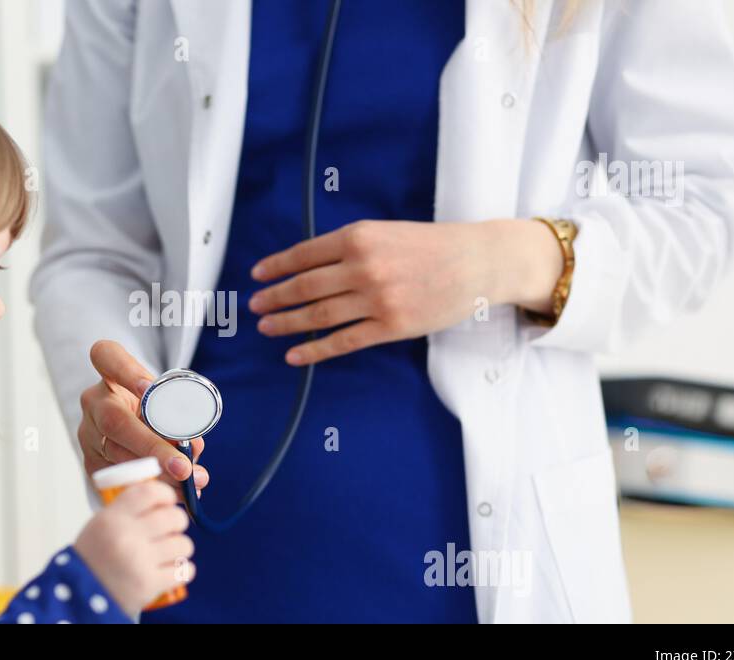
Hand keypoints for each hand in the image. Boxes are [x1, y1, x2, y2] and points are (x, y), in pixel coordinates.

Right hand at [73, 479, 194, 617]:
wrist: (79, 596)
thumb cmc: (93, 557)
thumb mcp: (100, 524)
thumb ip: (129, 509)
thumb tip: (163, 498)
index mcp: (113, 518)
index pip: (151, 492)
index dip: (166, 494)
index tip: (168, 502)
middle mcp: (127, 536)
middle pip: (174, 517)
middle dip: (177, 523)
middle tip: (170, 530)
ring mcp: (140, 561)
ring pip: (183, 544)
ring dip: (179, 548)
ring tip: (166, 554)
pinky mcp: (150, 584)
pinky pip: (185, 570)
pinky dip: (182, 570)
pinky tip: (169, 570)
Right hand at [78, 340, 209, 497]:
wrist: (130, 421)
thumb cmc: (152, 405)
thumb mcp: (162, 399)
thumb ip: (175, 415)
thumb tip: (192, 449)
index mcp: (109, 373)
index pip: (107, 357)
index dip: (126, 372)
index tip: (147, 386)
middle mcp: (94, 402)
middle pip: (116, 422)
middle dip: (152, 448)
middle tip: (182, 467)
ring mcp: (88, 433)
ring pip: (117, 456)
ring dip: (156, 474)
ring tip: (187, 484)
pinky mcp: (92, 462)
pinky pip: (119, 479)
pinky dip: (150, 488)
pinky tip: (175, 496)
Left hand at [248, 219, 560, 364]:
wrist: (478, 261)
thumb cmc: (431, 245)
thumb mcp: (385, 231)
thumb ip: (349, 246)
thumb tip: (307, 264)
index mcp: (359, 237)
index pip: (304, 254)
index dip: (276, 266)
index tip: (257, 275)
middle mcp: (363, 267)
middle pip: (305, 287)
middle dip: (274, 297)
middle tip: (255, 305)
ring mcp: (377, 299)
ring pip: (318, 315)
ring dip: (286, 323)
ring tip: (266, 327)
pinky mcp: (391, 326)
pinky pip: (343, 341)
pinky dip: (314, 349)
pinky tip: (294, 354)